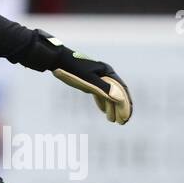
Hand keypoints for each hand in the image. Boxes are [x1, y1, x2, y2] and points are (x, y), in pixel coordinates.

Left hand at [18, 29, 132, 123]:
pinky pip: (100, 93)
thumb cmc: (72, 69)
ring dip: (111, 107)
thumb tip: (120, 98)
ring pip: (108, 94)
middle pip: (117, 93)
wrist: (57, 60)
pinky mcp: (90, 80)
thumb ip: (104, 89)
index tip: (126, 118)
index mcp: (108, 72)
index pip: (122, 91)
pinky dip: (102, 102)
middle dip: (121, 108)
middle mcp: (106, 74)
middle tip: (122, 123)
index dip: (126, 105)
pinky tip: (103, 111)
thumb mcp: (88, 80)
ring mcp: (98, 77)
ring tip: (113, 120)